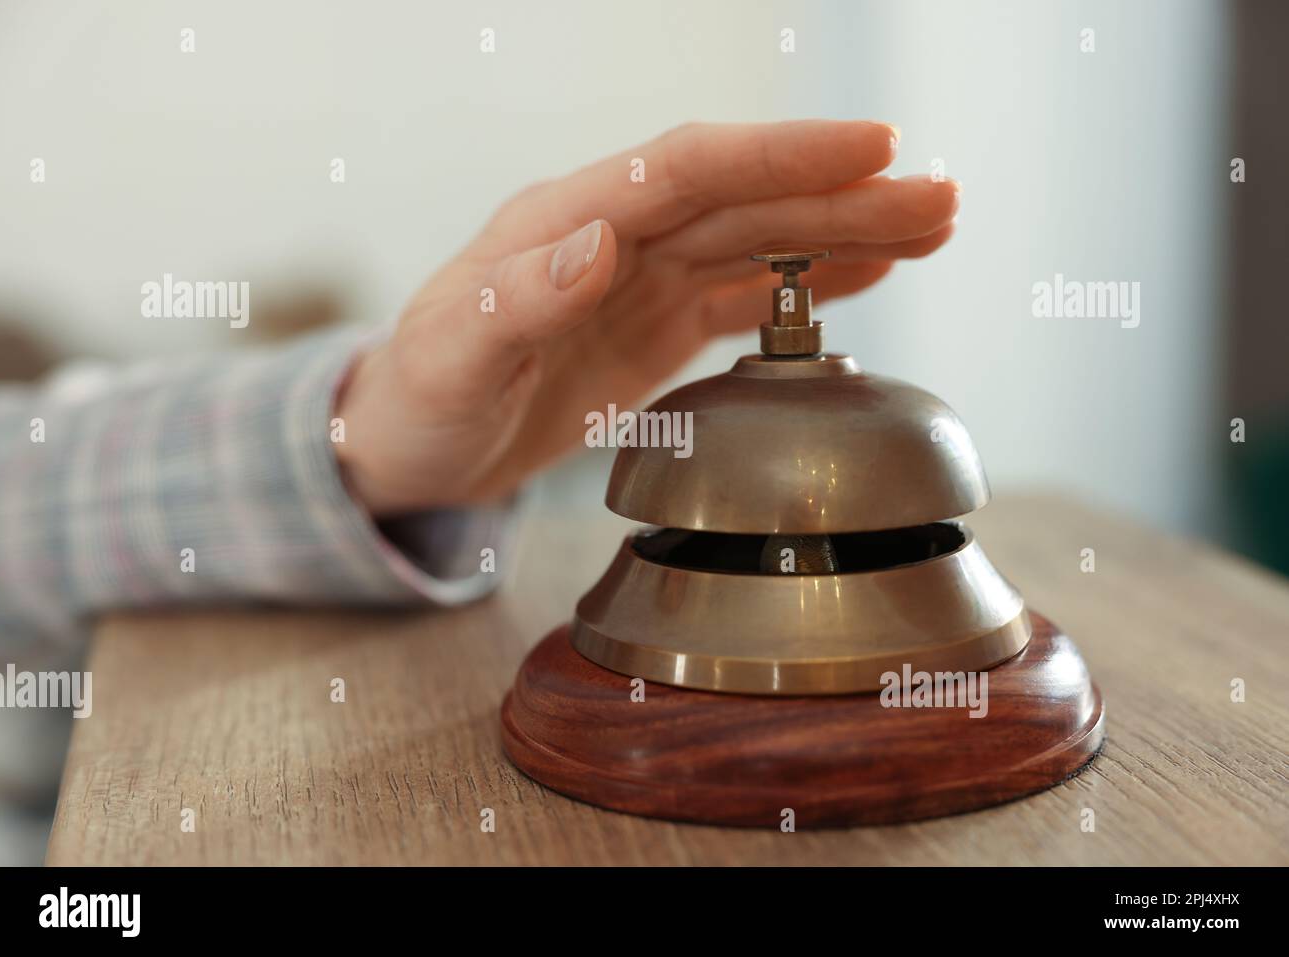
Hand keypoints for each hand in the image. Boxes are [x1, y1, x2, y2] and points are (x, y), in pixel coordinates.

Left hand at [335, 120, 960, 514]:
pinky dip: (807, 283)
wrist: (410, 447)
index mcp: (564, 222)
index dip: (782, 157)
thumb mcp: (451, 360)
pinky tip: (865, 274)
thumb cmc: (418, 399)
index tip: (870, 152)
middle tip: (940, 198)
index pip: (689, 167)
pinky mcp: (654, 327)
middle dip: (846, 195)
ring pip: (759, 242)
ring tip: (930, 227)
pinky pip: (744, 295)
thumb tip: (599, 243)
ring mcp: (640, 282)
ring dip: (845, 233)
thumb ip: (519, 302)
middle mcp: (613, 238)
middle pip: (746, 201)